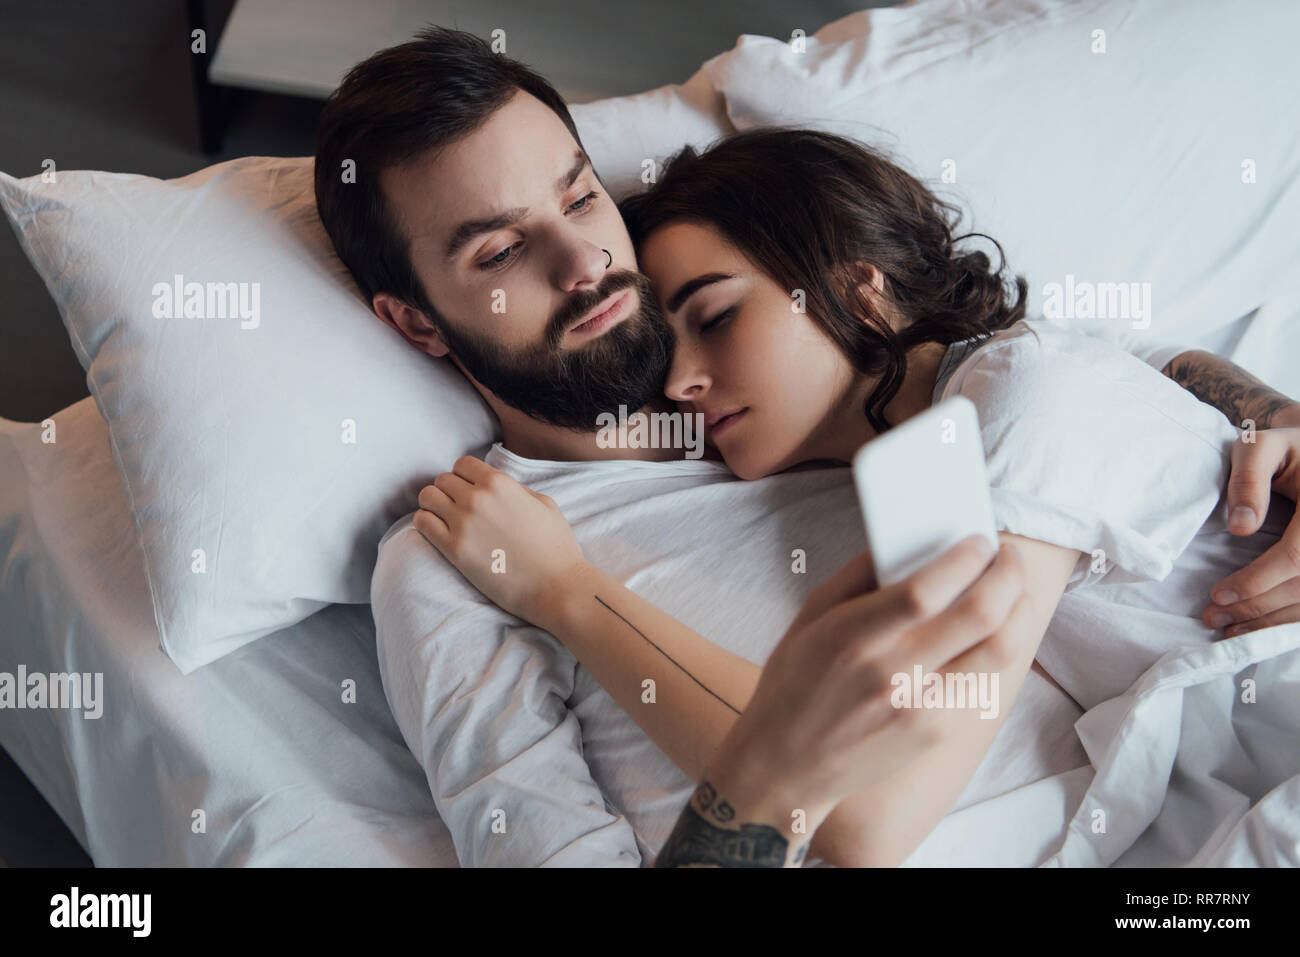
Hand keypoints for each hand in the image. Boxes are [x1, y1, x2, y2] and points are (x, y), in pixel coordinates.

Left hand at [413, 456, 586, 623]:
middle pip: (442, 480)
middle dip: (449, 490)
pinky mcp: (454, 549)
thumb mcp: (544, 503)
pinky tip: (438, 531)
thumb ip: (516, 489)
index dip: (464, 476)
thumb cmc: (556, 546)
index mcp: (500, 483)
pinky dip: (425, 522)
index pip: (463, 464)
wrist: (555, 585)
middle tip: (458, 507)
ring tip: (444, 517)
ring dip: (433, 504)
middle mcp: (477, 498)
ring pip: (427, 497)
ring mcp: (463, 523)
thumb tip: (495, 486)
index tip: (468, 489)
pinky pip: (422, 523)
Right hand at [703, 536, 1029, 830]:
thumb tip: (904, 540)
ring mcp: (919, 709)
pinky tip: (991, 633)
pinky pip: (986, 682)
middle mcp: (890, 674)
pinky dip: (997, 649)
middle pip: (979, 615)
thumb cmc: (793, 685)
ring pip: (999, 650)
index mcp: (850, 636)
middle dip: (1008, 574)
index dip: (965, 559)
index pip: (924, 591)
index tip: (979, 540)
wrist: (788, 765)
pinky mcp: (936, 733)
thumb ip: (856, 575)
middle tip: (1009, 558)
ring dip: (1018, 611)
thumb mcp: (809, 618)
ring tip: (1013, 592)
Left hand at [1203, 426, 1299, 636]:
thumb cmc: (1284, 449)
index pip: (1298, 556)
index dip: (1258, 580)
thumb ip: (1248, 480)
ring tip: (1228, 629)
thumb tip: (1241, 527)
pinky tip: (1260, 628)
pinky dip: (1290, 619)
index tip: (1217, 594)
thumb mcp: (1259, 446)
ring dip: (1272, 621)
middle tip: (1212, 617)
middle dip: (1257, 607)